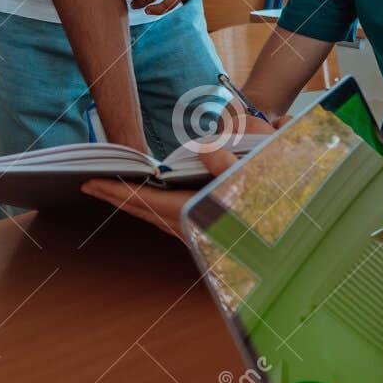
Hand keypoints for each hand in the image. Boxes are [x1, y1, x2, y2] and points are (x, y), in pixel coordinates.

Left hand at [79, 116, 285, 238]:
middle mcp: (189, 229)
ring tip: (114, 190)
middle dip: (117, 198)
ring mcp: (196, 235)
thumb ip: (226, 162)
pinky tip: (150, 201)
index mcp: (194, 215)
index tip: (90, 183)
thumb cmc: (271, 203)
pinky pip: (168, 220)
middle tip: (91, 184)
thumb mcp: (252, 177)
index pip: (145, 201)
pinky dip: (152, 209)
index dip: (116, 191)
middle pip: (143, 212)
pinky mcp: (205, 235)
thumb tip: (205, 147)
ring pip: (154, 218)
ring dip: (133, 205)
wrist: (291, 235)